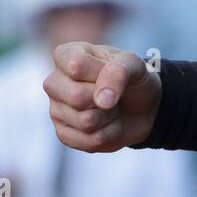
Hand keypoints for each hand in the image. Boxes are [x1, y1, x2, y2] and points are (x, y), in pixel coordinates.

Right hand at [44, 42, 161, 152]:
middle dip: (107, 99)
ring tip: (111, 108)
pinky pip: (89, 141)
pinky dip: (109, 134)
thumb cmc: (133, 79)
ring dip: (110, 117)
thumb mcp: (134, 65)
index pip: (77, 65)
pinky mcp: (64, 134)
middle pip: (77, 97)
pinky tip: (108, 123)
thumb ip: (118, 72)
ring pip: (85, 121)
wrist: (142, 107)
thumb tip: (102, 101)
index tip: (113, 71)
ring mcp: (56, 110)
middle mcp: (54, 82)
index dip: (103, 73)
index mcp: (66, 55)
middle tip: (113, 94)